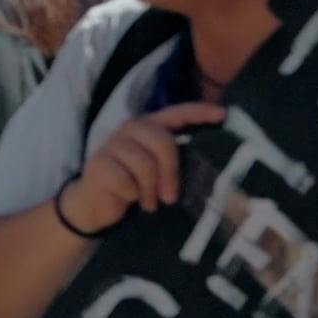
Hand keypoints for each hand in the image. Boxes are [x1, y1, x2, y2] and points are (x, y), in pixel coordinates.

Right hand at [50, 103, 231, 234]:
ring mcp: (111, 145)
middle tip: (170, 197)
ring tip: (148, 201)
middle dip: (170, 171)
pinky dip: (132, 196)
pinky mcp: (98, 164)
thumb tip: (207, 169)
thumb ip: (175, 162)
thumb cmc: (134, 186)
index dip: (198, 112)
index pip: (175, 113)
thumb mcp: (159, 173)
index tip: (222, 115)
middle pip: (161, 140)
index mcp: (148, 128)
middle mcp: (129, 130)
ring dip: (149, 190)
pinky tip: (127, 199)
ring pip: (144, 164)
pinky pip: (126, 182)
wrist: (95, 205)